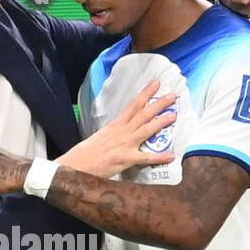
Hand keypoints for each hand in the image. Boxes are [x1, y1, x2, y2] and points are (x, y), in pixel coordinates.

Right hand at [58, 79, 176, 176]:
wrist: (74, 165)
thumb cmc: (84, 154)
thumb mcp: (99, 138)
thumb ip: (113, 135)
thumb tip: (121, 134)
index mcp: (115, 126)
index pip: (133, 106)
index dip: (145, 94)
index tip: (156, 84)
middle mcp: (121, 132)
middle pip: (143, 114)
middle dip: (159, 103)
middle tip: (173, 95)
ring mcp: (124, 144)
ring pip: (146, 130)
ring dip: (161, 122)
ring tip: (174, 116)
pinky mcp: (125, 159)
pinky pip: (145, 158)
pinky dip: (159, 157)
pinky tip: (171, 156)